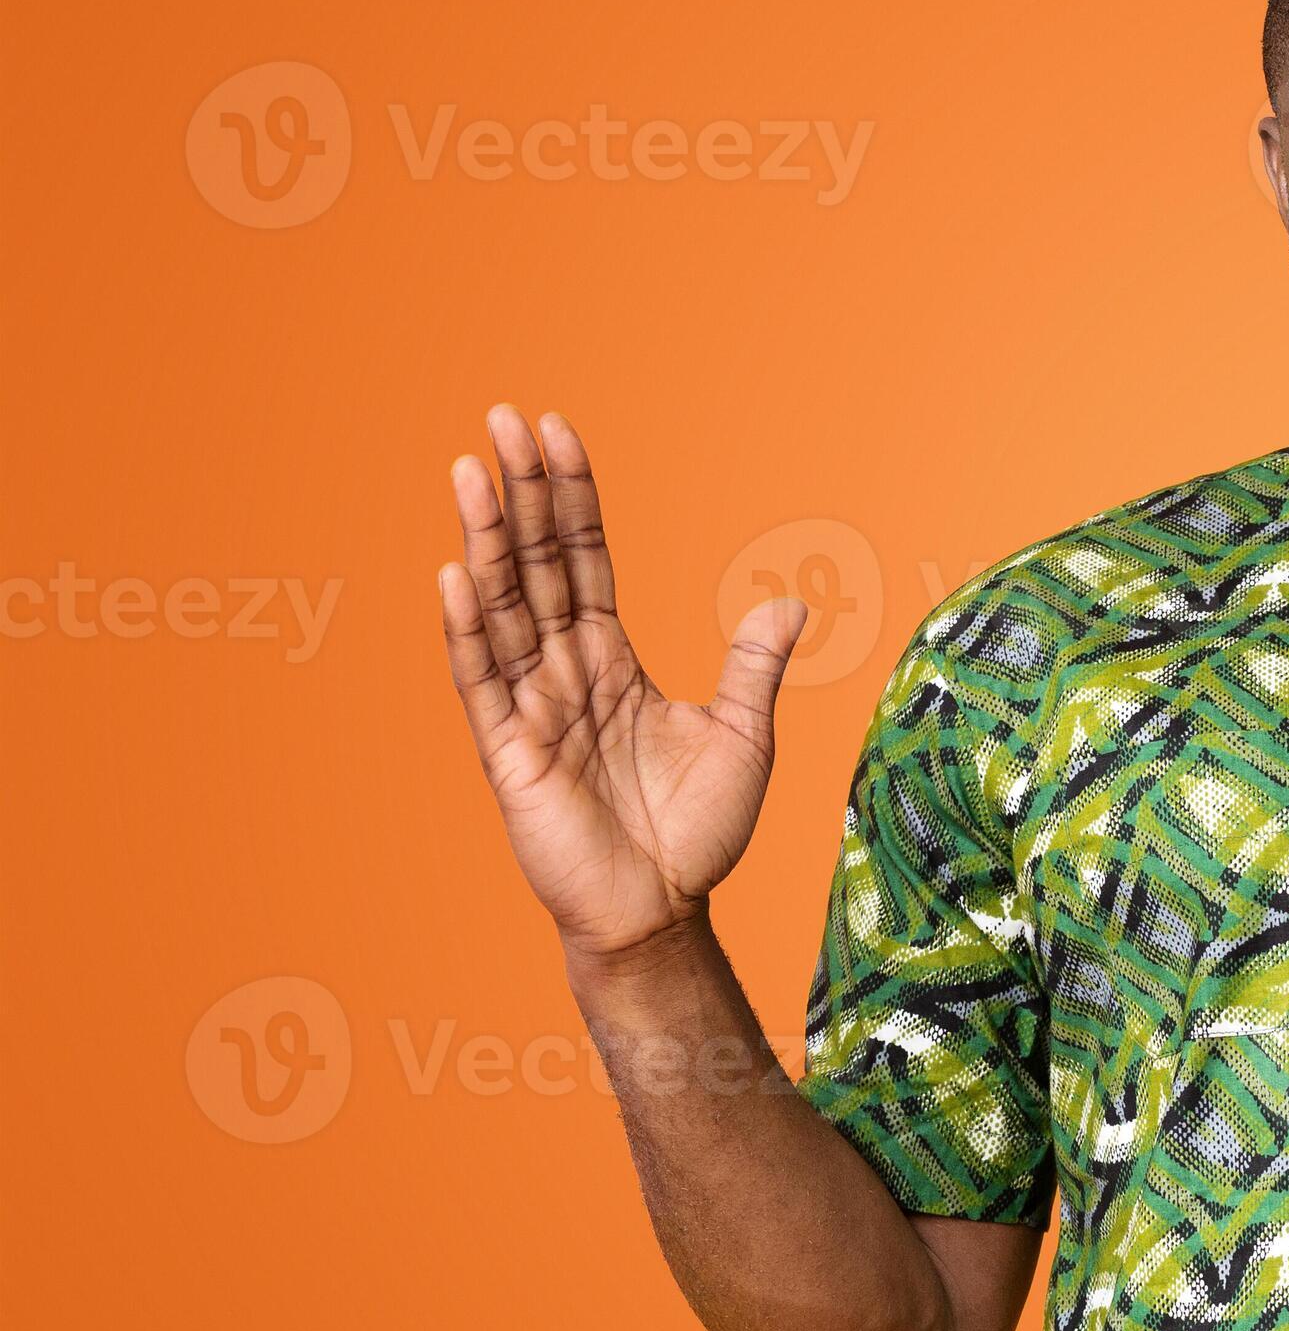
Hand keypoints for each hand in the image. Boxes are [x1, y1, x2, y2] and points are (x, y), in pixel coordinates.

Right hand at [437, 408, 809, 963]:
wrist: (666, 913)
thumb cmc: (698, 833)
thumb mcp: (744, 736)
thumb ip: (754, 665)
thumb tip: (791, 600)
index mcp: (611, 661)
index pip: (584, 561)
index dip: (573, 498)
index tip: (558, 432)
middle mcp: (564, 673)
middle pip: (538, 565)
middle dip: (523, 492)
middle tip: (501, 417)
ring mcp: (531, 708)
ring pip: (503, 606)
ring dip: (485, 538)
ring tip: (469, 469)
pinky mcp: (510, 753)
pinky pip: (484, 680)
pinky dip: (469, 627)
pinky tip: (456, 573)